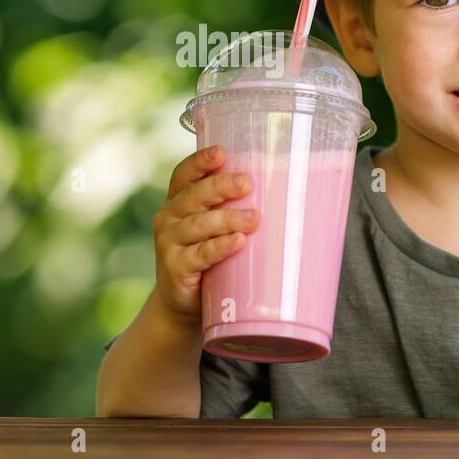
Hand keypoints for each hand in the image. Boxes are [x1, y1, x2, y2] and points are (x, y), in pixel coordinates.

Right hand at [151, 145, 258, 328]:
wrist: (184, 306)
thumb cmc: (208, 258)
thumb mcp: (213, 229)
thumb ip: (233, 210)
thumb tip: (289, 195)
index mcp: (178, 201)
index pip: (184, 175)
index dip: (200, 161)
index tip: (220, 152)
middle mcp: (169, 217)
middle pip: (193, 196)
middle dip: (220, 187)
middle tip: (247, 183)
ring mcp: (169, 243)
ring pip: (198, 225)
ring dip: (227, 219)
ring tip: (253, 218)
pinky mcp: (175, 268)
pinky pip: (199, 255)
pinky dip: (219, 247)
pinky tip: (237, 242)